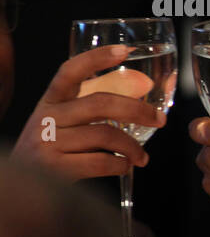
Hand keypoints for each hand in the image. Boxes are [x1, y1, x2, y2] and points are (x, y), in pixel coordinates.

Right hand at [10, 45, 164, 179]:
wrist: (21, 186)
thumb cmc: (54, 147)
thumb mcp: (66, 119)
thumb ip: (99, 101)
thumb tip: (144, 85)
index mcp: (51, 100)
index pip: (70, 71)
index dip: (96, 58)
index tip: (124, 50)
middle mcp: (46, 117)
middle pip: (100, 103)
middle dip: (138, 110)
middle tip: (160, 120)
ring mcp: (47, 142)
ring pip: (105, 135)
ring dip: (133, 147)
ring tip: (141, 156)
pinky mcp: (54, 169)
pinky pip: (101, 162)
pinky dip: (121, 166)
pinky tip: (124, 166)